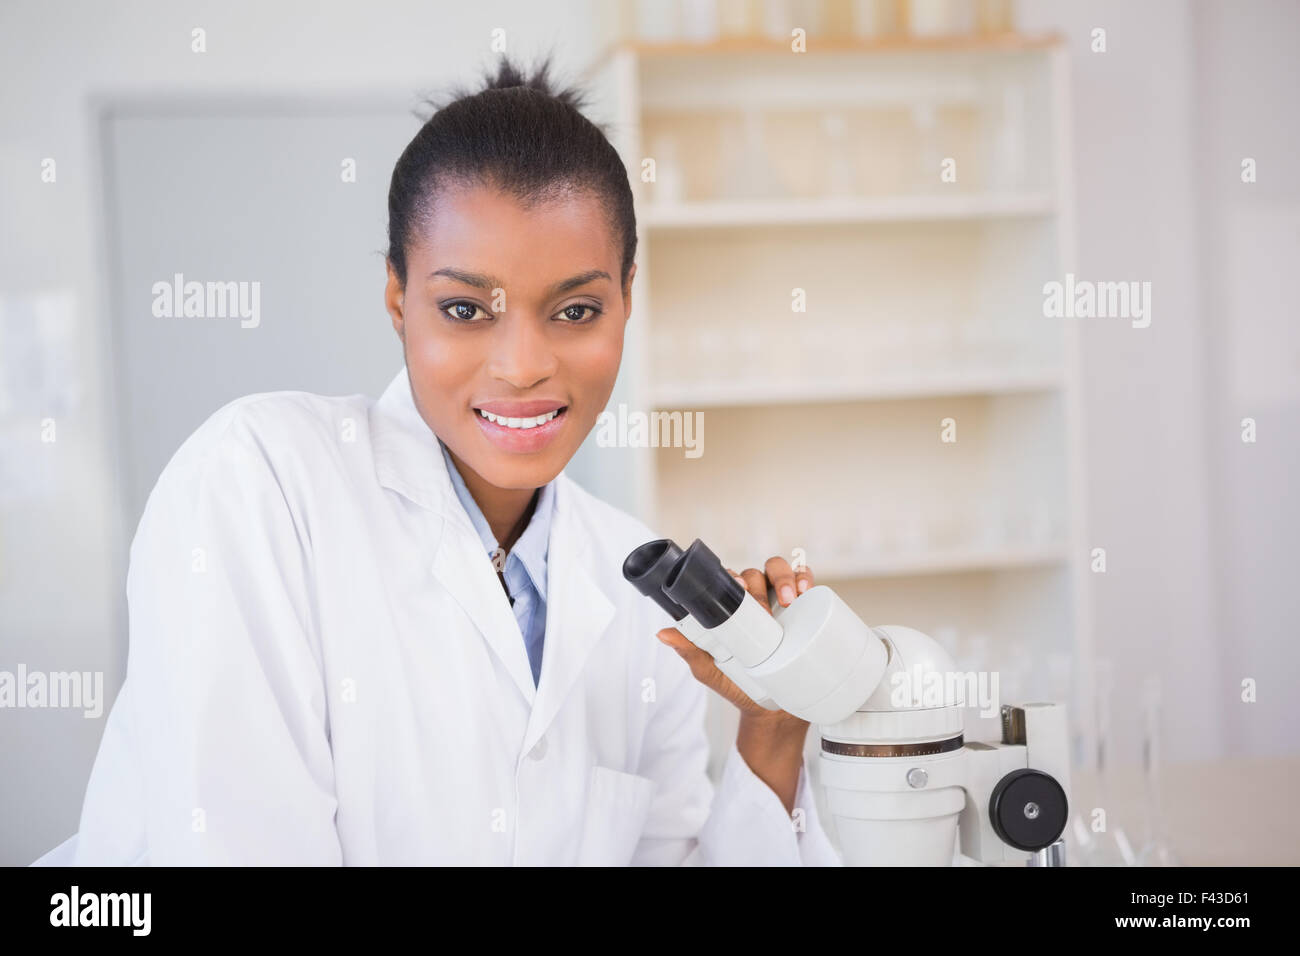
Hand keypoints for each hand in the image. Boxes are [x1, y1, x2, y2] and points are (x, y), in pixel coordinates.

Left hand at [655, 554, 815, 814]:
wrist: (774, 714)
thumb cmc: (738, 687)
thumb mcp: (710, 672)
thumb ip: (690, 652)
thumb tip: (663, 634)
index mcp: (730, 609)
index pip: (729, 581)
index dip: (733, 577)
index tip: (739, 590)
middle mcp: (755, 600)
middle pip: (757, 573)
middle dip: (762, 582)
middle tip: (766, 605)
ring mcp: (779, 603)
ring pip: (780, 572)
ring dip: (786, 576)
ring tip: (789, 599)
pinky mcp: (804, 610)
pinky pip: (805, 583)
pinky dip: (806, 579)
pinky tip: (805, 592)